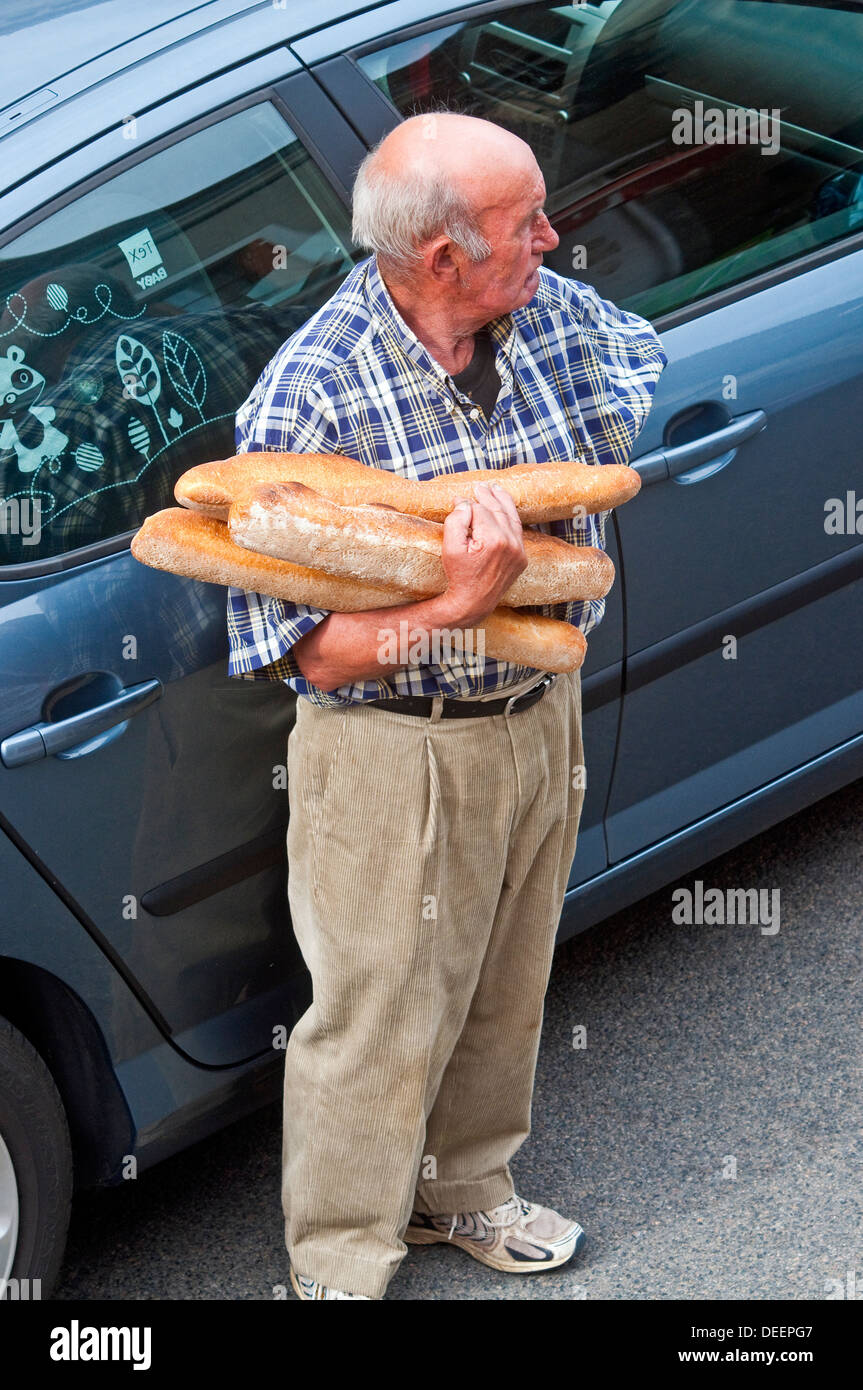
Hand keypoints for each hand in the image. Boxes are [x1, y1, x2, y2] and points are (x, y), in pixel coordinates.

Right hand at [439, 481, 527, 624]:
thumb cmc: (459, 575)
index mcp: (494, 539)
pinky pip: (517, 531)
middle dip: (486, 496)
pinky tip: (505, 509)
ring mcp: (519, 551)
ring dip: (502, 501)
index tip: (456, 500)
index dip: (467, 503)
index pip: (480, 510)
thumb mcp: (451, 547)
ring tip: (495, 488)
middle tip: (478, 487)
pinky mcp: (522, 558)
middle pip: (497, 510)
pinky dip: (511, 518)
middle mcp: (511, 543)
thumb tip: (465, 503)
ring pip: (511, 517)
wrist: (473, 602)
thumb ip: (456, 521)